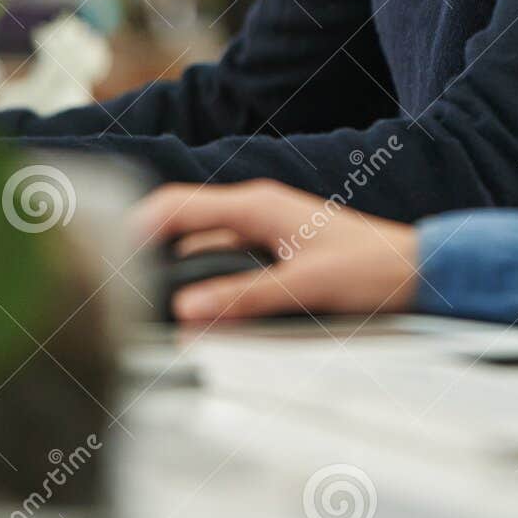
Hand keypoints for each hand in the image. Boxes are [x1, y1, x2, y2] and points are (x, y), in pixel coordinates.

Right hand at [132, 179, 419, 323]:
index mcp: (257, 205)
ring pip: (201, 251)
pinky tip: (198, 312)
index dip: (133, 227)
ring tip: (150, 312)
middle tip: (118, 295)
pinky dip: (205, 285)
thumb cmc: (372, 267)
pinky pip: (223, 264)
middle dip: (150, 258)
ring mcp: (263, 231)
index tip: (100, 254)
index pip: (177, 206)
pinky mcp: (272, 253)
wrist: (417, 271)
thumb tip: (188, 311)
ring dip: (180, 276)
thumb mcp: (305, 286)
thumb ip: (245, 299)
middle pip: (182, 230)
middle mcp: (255, 212)